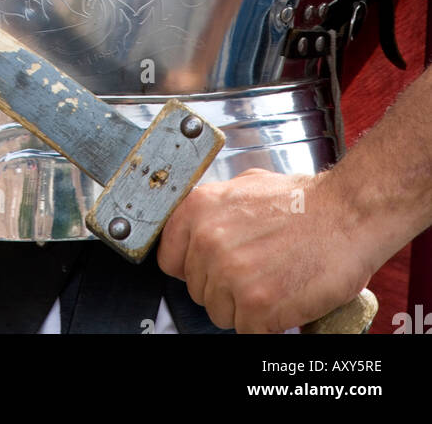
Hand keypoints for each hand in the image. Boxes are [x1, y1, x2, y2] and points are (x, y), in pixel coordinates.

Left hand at [157, 168, 376, 333]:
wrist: (347, 215)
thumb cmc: (305, 202)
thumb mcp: (246, 187)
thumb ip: (216, 210)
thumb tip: (200, 228)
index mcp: (199, 209)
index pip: (169, 258)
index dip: (192, 268)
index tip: (208, 269)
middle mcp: (207, 241)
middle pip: (199, 290)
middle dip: (225, 287)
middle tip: (257, 271)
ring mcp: (230, 275)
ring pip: (220, 313)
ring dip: (245, 307)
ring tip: (273, 282)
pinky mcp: (255, 306)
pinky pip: (246, 330)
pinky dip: (266, 323)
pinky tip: (282, 299)